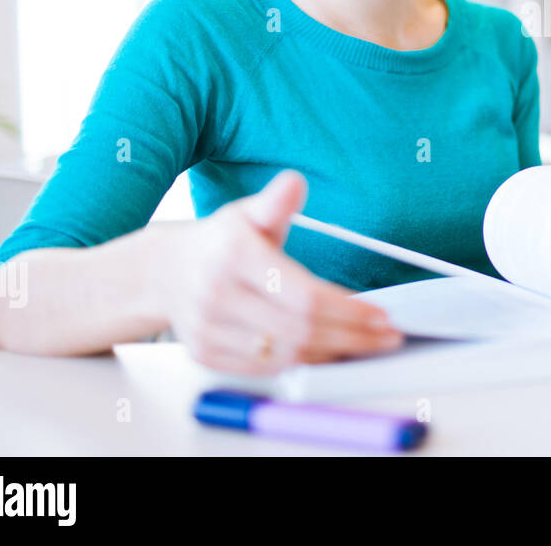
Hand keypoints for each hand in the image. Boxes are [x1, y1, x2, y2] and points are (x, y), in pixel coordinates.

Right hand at [156, 169, 403, 373]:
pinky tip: (327, 353)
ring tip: (365, 344)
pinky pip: (264, 368)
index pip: (304, 296)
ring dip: (332, 353)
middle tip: (386, 336)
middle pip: (299, 330)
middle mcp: (217, 295)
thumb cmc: (219, 242)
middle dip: (351, 337)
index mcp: (234, 256)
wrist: (164, 272)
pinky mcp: (205, 355)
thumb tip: (296, 182)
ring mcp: (208, 329)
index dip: (349, 311)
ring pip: (285, 354)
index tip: (381, 316)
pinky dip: (301, 363)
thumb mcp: (247, 213)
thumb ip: (275, 202)